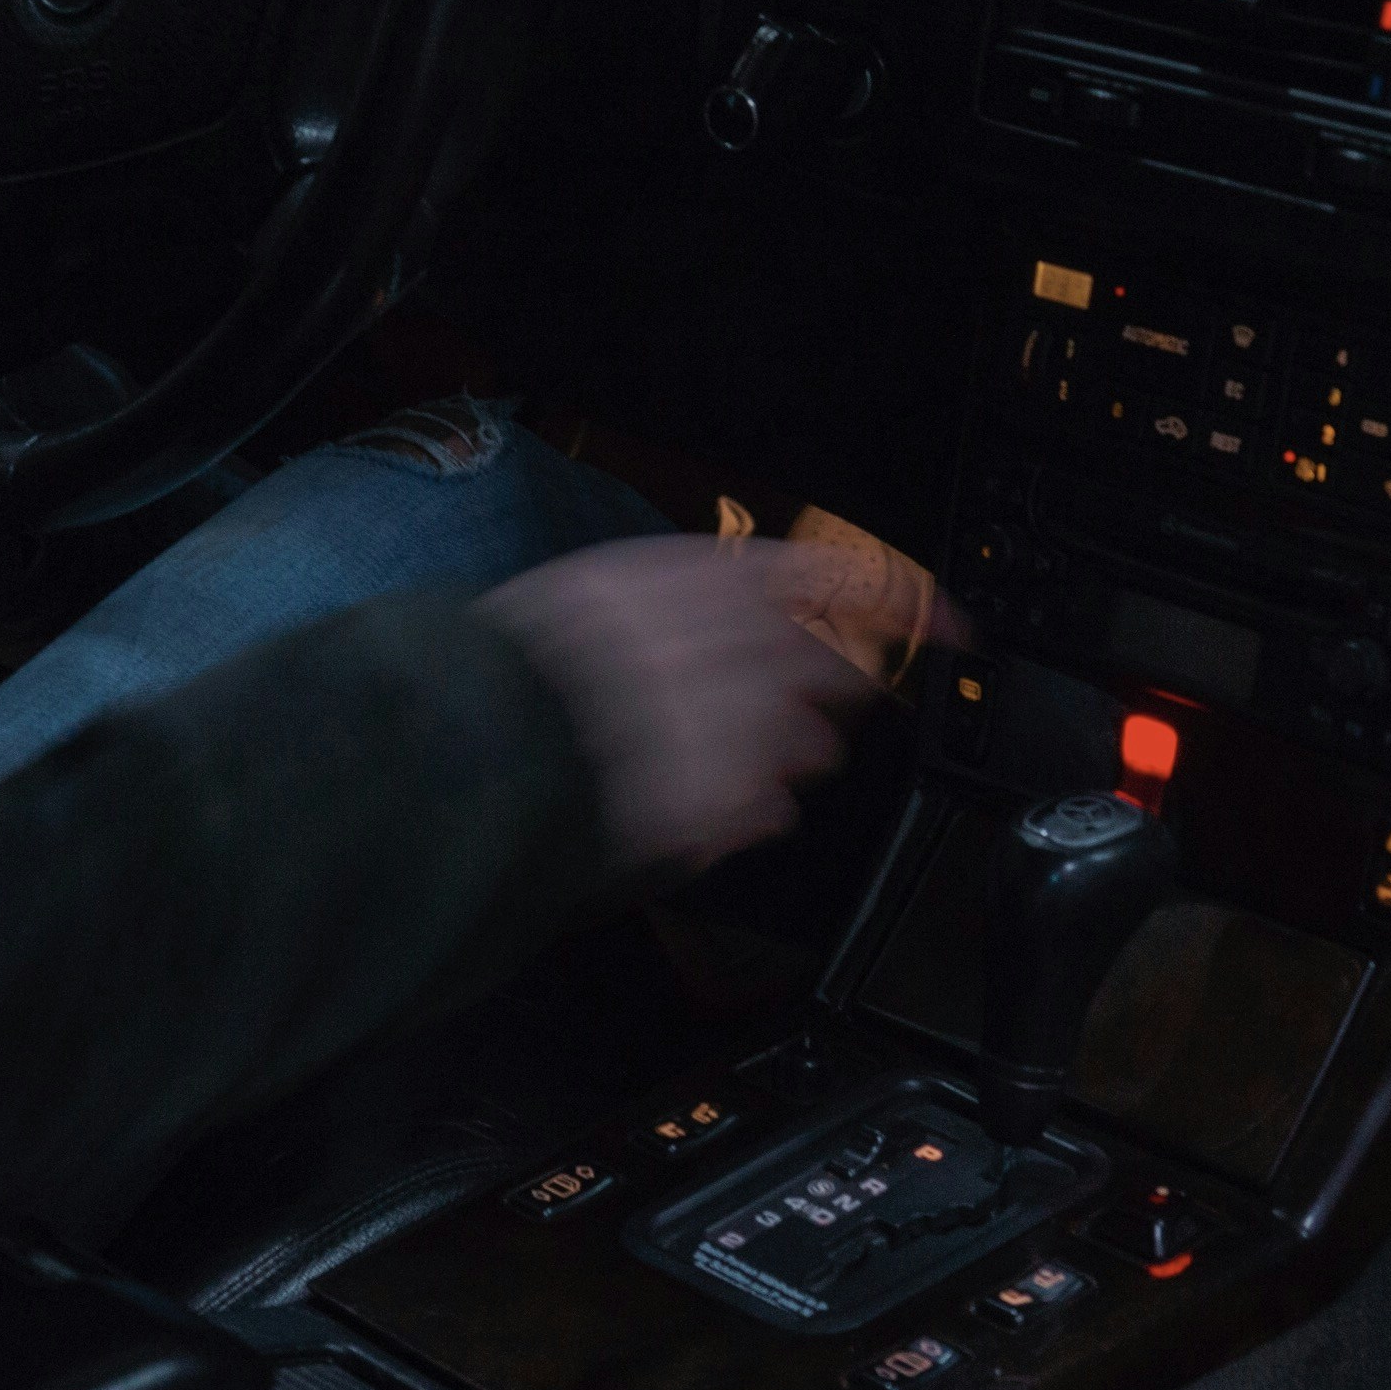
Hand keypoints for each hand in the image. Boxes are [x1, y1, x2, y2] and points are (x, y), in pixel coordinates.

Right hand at [480, 537, 890, 879]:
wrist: (440, 754)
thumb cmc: (500, 676)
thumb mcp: (584, 596)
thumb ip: (680, 597)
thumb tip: (762, 604)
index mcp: (668, 580)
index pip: (819, 577)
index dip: (897, 600)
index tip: (950, 622)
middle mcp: (701, 644)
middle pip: (826, 669)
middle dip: (830, 696)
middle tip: (801, 710)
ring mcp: (705, 730)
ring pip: (807, 745)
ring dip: (783, 756)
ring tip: (711, 759)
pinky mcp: (700, 805)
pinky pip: (767, 810)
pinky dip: (748, 812)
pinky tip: (696, 805)